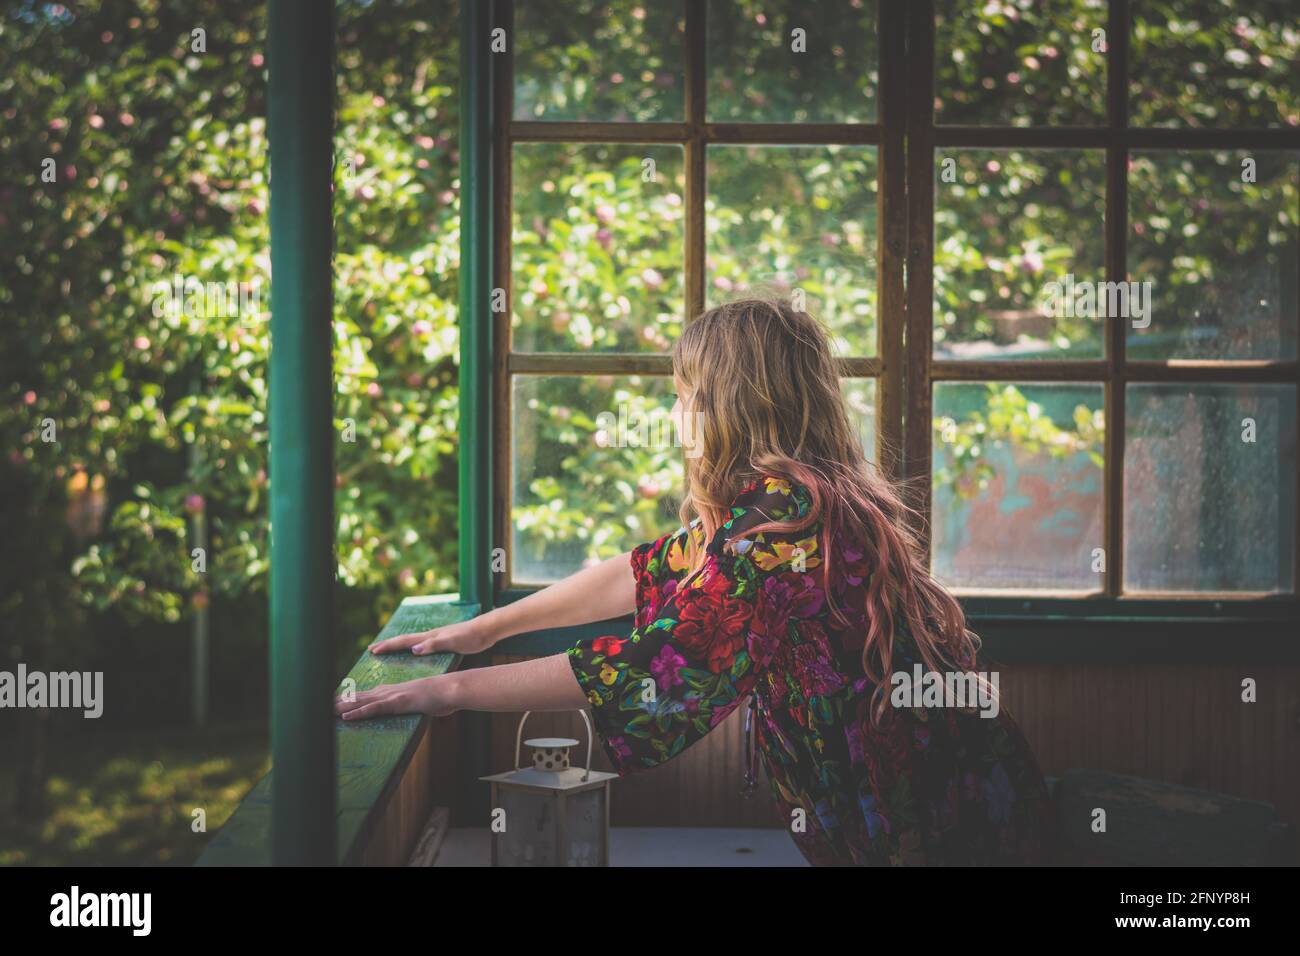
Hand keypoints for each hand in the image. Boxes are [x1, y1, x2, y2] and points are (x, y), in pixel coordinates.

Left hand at [334, 674, 458, 720]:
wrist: (449, 689)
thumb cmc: (437, 697)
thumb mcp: (418, 703)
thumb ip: (409, 706)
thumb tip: (407, 709)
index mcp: (390, 691)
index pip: (362, 696)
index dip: (345, 700)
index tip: (329, 704)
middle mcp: (386, 691)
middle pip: (356, 698)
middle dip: (337, 703)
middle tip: (316, 708)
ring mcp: (390, 696)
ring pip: (360, 702)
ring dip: (341, 708)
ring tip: (323, 712)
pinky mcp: (396, 702)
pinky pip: (374, 709)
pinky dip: (359, 713)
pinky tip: (346, 717)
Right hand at [368, 617, 495, 656]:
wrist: (487, 629)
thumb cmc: (471, 637)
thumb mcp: (452, 643)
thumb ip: (433, 645)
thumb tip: (413, 649)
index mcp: (430, 637)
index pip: (404, 641)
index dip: (388, 646)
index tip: (372, 650)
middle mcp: (431, 635)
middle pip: (404, 640)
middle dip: (387, 644)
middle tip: (372, 649)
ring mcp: (437, 637)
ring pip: (412, 641)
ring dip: (398, 645)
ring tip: (387, 649)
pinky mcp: (444, 641)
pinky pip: (421, 645)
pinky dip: (412, 647)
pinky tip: (414, 652)